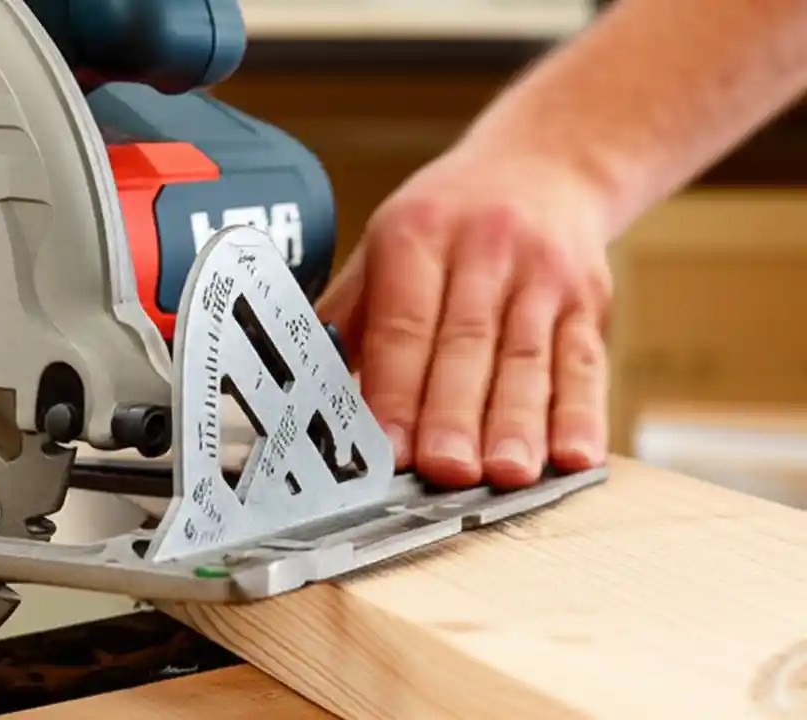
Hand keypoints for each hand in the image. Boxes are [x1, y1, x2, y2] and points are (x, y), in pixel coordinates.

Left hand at [317, 144, 613, 488]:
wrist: (546, 162)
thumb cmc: (450, 218)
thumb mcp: (389, 240)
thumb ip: (351, 311)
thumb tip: (301, 380)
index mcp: (419, 233)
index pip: (405, 322)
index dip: (396, 387)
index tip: (388, 443)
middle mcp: (485, 248)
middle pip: (469, 343)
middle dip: (455, 413)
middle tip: (445, 470)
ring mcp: (544, 274)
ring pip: (529, 358)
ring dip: (518, 424)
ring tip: (508, 474)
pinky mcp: (590, 300)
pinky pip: (585, 362)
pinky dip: (581, 414)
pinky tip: (574, 455)